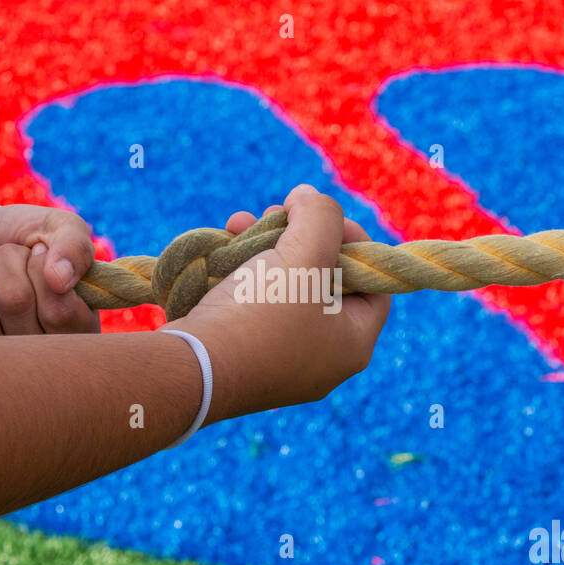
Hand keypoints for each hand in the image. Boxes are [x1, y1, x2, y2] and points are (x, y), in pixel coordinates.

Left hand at [0, 205, 99, 334]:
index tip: (38, 252)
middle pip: (14, 301)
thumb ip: (75, 247)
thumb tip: (58, 280)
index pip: (58, 311)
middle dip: (7, 257)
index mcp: (73, 330)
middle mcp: (33, 351)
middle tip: (9, 253)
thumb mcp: (61, 229)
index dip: (41, 269)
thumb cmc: (29, 238)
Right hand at [164, 185, 389, 420]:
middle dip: (299, 238)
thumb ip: (320, 216)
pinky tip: (223, 247)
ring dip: (265, 248)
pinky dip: (241, 273)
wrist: (189, 368)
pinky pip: (253, 307)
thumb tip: (309, 195)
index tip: (320, 218)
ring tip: (241, 223)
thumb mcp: (304, 253)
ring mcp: (281, 362)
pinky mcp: (243, 357)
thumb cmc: (259, 314)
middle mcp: (322, 360)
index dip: (354, 242)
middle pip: (325, 282)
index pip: (374, 285)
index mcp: (351, 344)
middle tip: (276, 215)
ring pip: (283, 290)